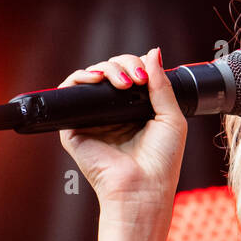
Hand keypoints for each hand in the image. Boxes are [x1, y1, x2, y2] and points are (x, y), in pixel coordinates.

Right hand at [56, 47, 187, 216]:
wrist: (143, 189)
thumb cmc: (162, 162)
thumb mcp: (171, 118)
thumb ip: (162, 85)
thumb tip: (153, 51)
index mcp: (136, 110)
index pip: (130, 73)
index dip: (137, 65)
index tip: (146, 76)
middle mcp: (113, 113)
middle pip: (111, 70)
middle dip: (123, 65)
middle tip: (136, 79)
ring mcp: (93, 119)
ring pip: (91, 77)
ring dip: (105, 68)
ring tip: (121, 82)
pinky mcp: (73, 127)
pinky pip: (69, 92)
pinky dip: (79, 78)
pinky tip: (95, 79)